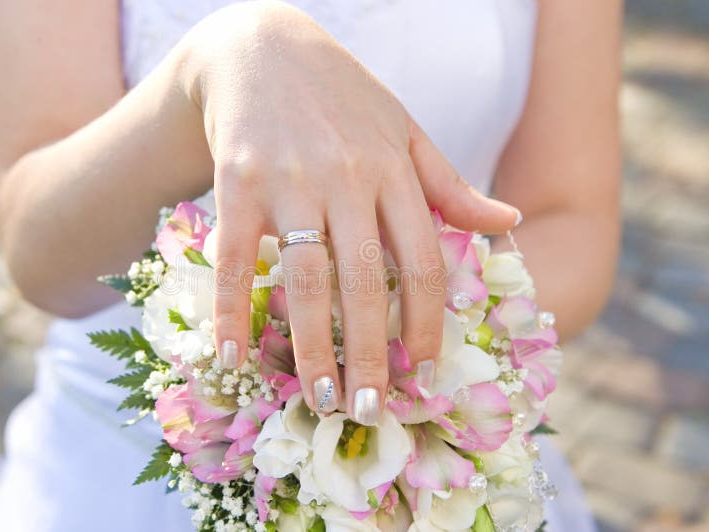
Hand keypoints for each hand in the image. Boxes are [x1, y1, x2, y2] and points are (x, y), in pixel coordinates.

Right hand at [184, 1, 519, 423]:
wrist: (260, 45)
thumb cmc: (340, 95)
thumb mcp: (405, 130)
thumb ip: (450, 185)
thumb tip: (510, 222)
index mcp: (394, 172)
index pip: (422, 263)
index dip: (425, 323)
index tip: (422, 370)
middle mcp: (346, 178)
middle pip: (365, 282)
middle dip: (370, 352)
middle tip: (371, 410)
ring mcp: (289, 180)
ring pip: (306, 277)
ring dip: (312, 346)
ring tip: (321, 398)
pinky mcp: (236, 181)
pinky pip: (235, 256)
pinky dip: (230, 309)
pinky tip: (230, 356)